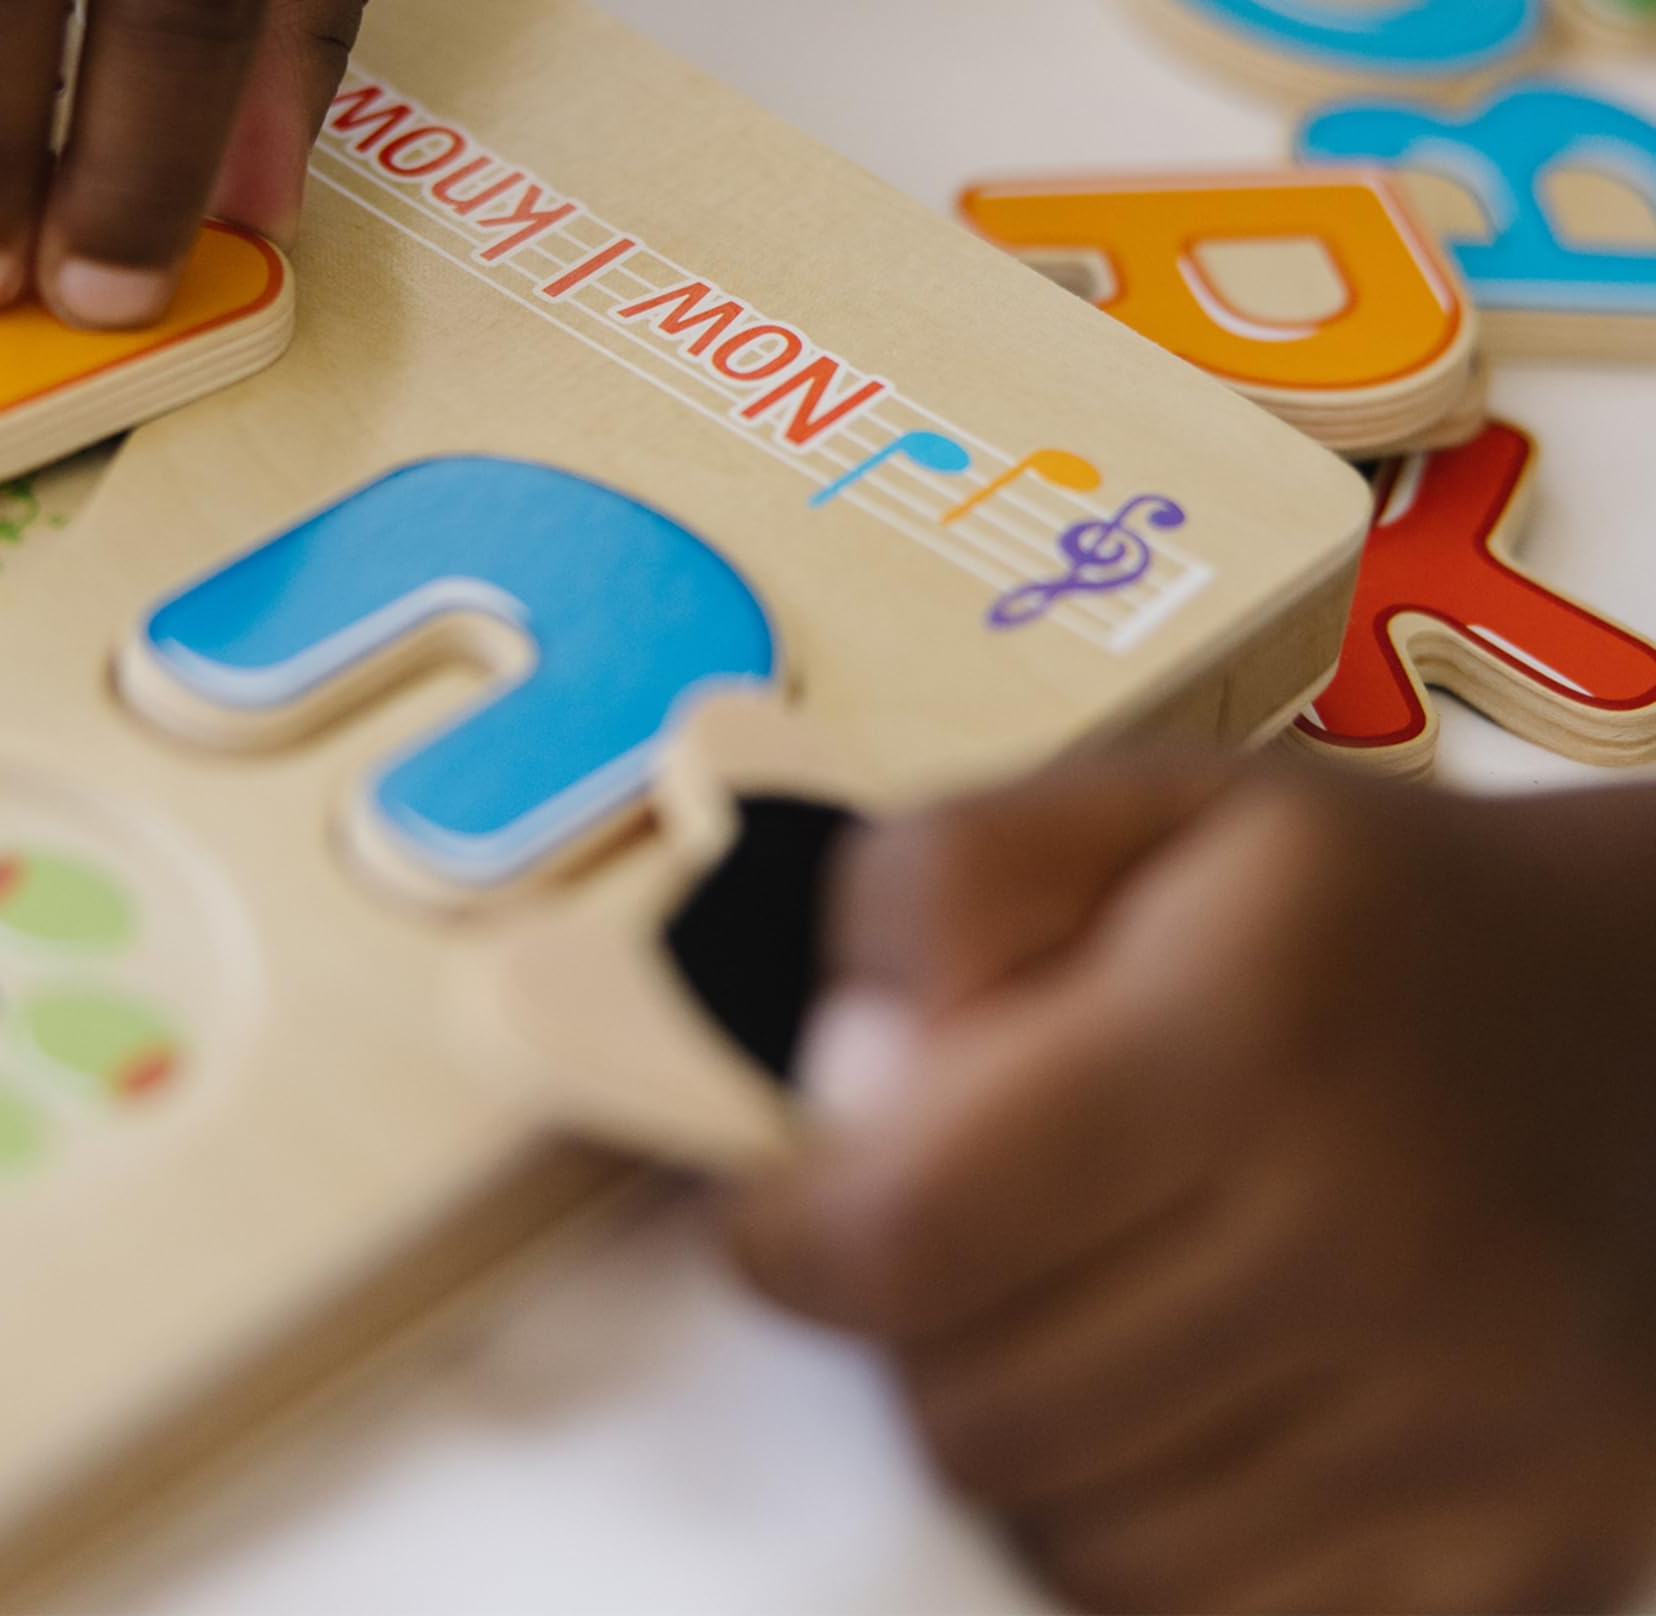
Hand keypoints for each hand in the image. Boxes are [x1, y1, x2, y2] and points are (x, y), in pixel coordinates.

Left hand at [733, 752, 1655, 1612]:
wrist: (1652, 1027)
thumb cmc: (1352, 916)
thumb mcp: (1141, 808)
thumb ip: (943, 890)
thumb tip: (830, 1080)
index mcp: (1249, 1024)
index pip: (912, 1230)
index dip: (789, 1239)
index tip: (780, 1212)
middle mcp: (1380, 1239)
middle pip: (981, 1408)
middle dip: (911, 1332)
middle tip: (954, 1247)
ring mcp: (1473, 1428)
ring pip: (1083, 1543)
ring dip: (1028, 1441)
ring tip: (1076, 1313)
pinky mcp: (1533, 1557)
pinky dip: (1152, 1540)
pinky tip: (1177, 1412)